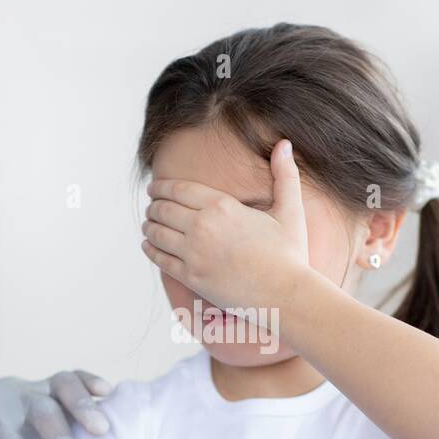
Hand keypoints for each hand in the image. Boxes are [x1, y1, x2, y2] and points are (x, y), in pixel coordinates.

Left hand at [142, 139, 309, 321]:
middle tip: (150, 207)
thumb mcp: (290, 210)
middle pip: (163, 209)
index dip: (161, 187)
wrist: (285, 295)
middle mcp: (203, 226)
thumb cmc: (290, 254)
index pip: (178, 189)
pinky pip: (160, 259)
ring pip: (157, 233)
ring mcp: (194, 253)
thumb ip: (285, 175)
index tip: (154, 188)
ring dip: (149, 226)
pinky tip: (148, 245)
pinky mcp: (191, 277)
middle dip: (153, 206)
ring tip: (148, 225)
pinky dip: (150, 250)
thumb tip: (285, 144)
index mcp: (222, 206)